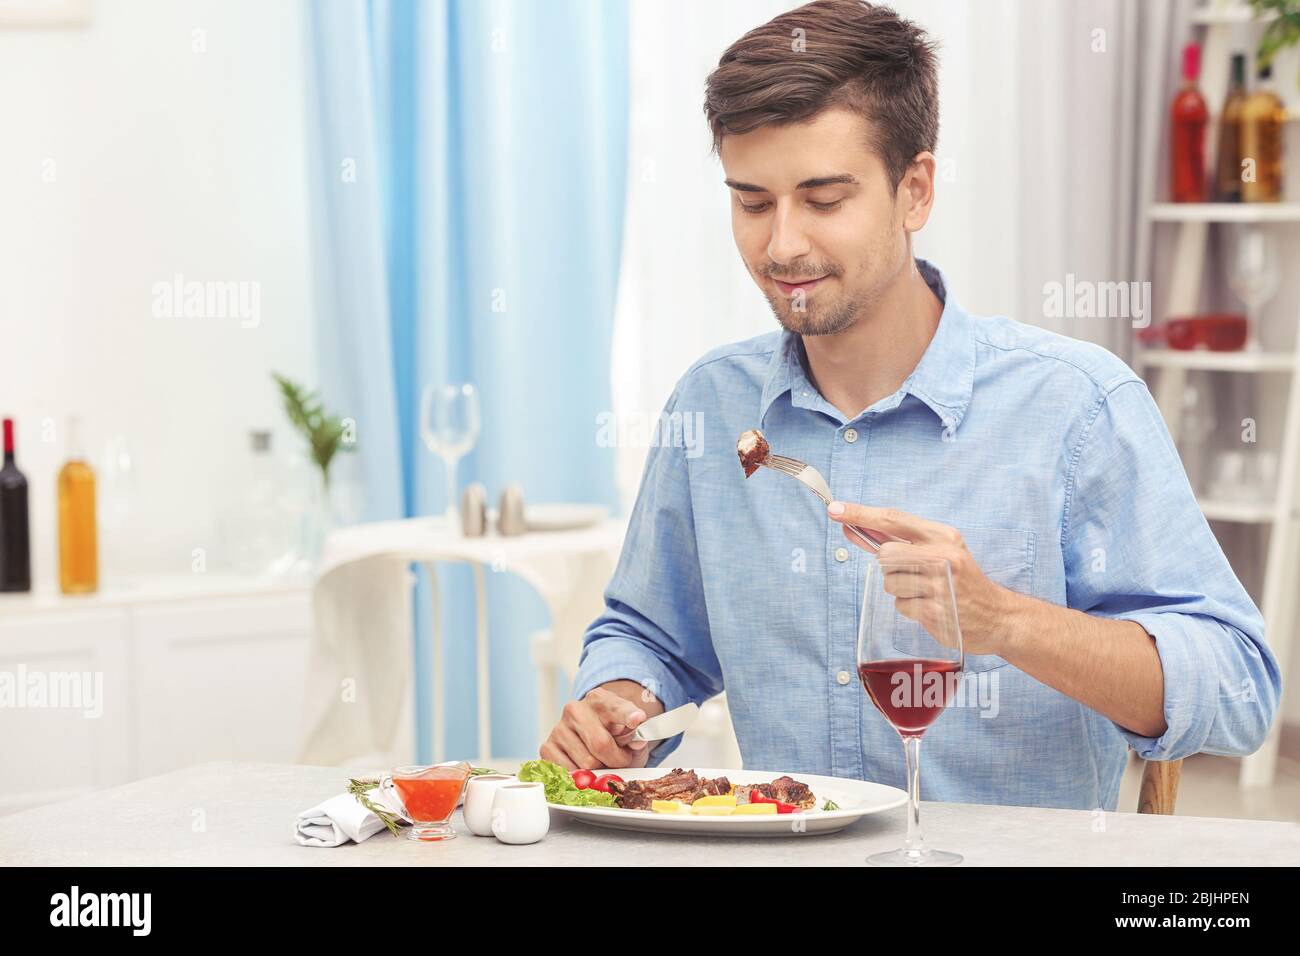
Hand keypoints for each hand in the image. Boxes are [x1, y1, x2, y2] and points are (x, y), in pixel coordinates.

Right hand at [539, 685, 656, 770]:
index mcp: (600, 699)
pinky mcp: (547, 747)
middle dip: (617, 760)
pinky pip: (570, 773)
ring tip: (603, 761)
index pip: (616, 707)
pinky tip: (586, 767)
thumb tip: (636, 741)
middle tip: (622, 760)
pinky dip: (582, 777)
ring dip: (600, 770)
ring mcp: (559, 728)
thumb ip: (637, 735)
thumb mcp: (630, 730)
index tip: (637, 719)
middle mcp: (575, 709)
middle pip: (601, 744)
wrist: (591, 733)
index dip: (628, 715)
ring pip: (587, 763)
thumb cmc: (613, 733)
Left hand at [827, 501, 1015, 656]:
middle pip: (884, 555)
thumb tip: (854, 527)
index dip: (861, 514)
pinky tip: (930, 608)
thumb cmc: (961, 581)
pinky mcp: (936, 611)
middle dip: (889, 567)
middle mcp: (943, 556)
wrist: (998, 616)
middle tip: (911, 574)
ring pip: (889, 583)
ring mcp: (940, 585)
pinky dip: (909, 608)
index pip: (894, 519)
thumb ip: (897, 541)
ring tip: (926, 593)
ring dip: (900, 590)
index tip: (835, 510)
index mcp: (943, 536)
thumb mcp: (938, 551)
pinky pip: (900, 606)